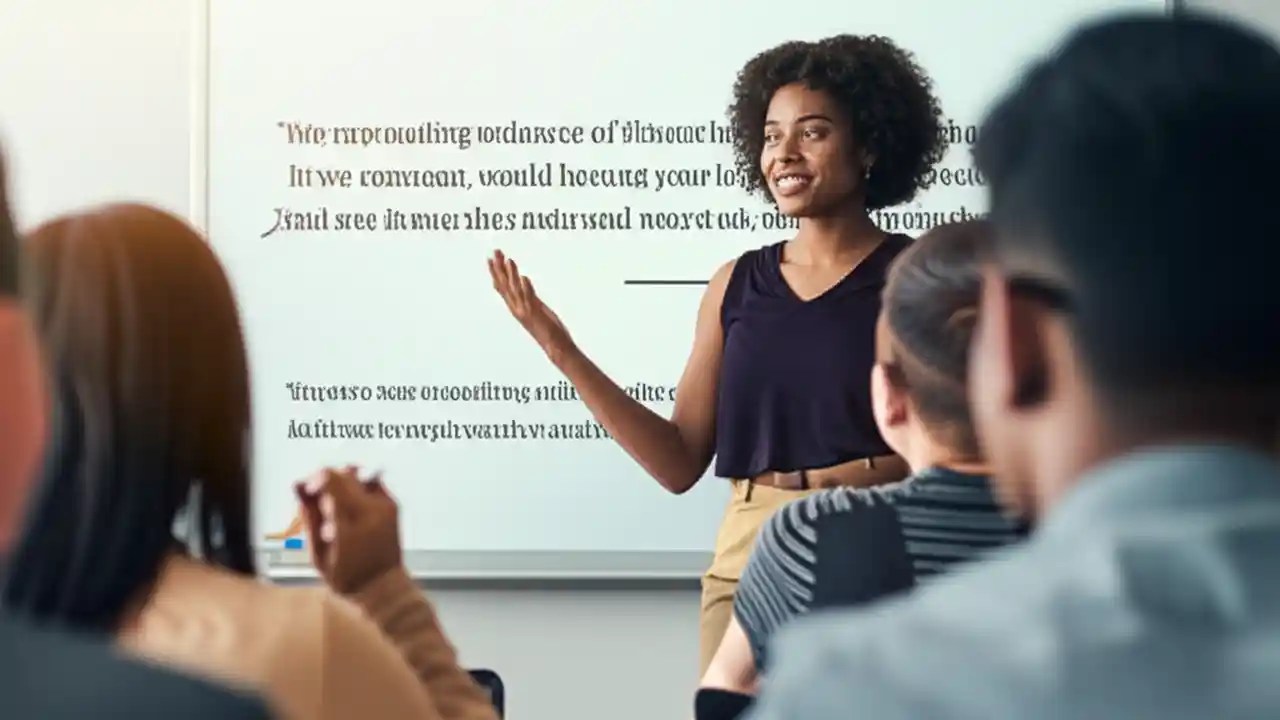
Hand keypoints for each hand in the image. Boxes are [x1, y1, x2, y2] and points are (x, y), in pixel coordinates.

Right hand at [295, 466, 402, 594]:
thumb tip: (299, 487)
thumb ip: (309, 518)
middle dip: (327, 481)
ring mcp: (385, 505)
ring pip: (358, 473)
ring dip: (342, 483)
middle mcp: (371, 508)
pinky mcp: (392, 504)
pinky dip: (356, 489)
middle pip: (344, 471)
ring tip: (335, 506)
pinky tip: (350, 508)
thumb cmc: (349, 577)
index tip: (307, 492)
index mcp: (350, 522)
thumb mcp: (318, 555)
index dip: (314, 480)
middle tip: (318, 501)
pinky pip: (370, 482)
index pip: (330, 478)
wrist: (383, 585)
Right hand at [487, 250, 573, 360]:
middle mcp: (518, 309)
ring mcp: (526, 311)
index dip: (495, 273)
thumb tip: (524, 283)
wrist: (556, 348)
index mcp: (516, 307)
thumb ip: (528, 297)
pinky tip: (524, 277)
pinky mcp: (536, 314)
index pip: (502, 287)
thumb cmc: (548, 330)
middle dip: (499, 268)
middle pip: (505, 285)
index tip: (491, 258)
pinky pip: (530, 298)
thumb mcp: (536, 309)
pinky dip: (526, 287)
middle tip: (495, 252)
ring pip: (515, 290)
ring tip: (509, 260)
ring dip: (512, 274)